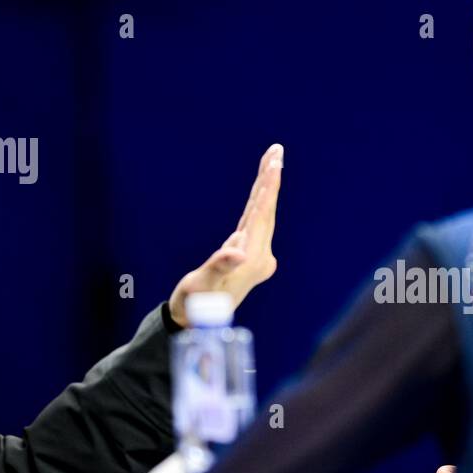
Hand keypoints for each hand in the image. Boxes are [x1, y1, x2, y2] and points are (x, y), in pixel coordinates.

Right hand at [169, 143, 281, 325]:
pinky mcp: (246, 254)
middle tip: (277, 149)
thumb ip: (220, 265)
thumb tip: (238, 250)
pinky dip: (259, 202)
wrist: (195, 323)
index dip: (268, 187)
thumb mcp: (205, 285)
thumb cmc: (196, 304)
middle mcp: (260, 255)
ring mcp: (255, 255)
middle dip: (271, 179)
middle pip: (267, 210)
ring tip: (272, 161)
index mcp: (253, 258)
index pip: (263, 215)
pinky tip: (261, 192)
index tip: (275, 163)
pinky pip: (255, 221)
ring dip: (267, 187)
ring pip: (263, 214)